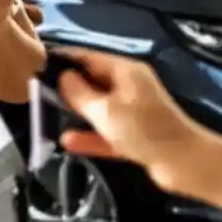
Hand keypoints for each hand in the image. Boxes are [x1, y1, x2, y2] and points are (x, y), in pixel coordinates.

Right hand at [53, 46, 212, 192]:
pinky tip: (68, 142)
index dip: (65, 60)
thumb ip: (79, 93)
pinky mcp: (134, 135)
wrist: (184, 164)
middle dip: (68, 86)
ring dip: (77, 112)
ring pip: (98, 108)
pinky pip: (106, 131)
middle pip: (93, 81)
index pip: (89, 58)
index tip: (39, 64)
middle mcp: (129, 87)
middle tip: (37, 91)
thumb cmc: (143, 130)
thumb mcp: (105, 110)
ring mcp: (133, 112)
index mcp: (125, 71)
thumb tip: (63, 77)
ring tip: (47, 114)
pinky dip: (90, 135)